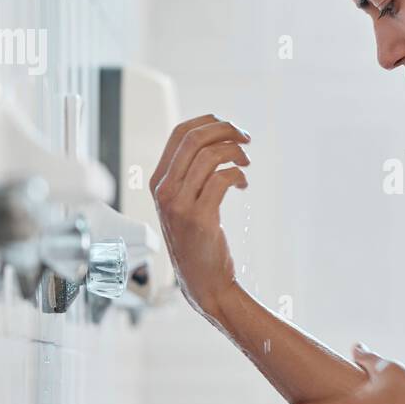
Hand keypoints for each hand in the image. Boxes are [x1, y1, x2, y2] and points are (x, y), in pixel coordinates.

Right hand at [151, 114, 251, 317]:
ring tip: (246, 164)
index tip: (229, 128)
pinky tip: (242, 184)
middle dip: (226, 130)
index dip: (208, 122)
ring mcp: (179, 205)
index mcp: (158, 182)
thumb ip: (189, 175)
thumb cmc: (197, 241)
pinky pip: (222, 179)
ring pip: (210, 156)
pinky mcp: (200, 218)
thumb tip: (215, 139)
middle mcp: (164, 191)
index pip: (179, 133)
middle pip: (194, 139)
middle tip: (246, 138)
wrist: (202, 281)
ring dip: (236, 153)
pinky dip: (238, 175)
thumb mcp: (182, 204)